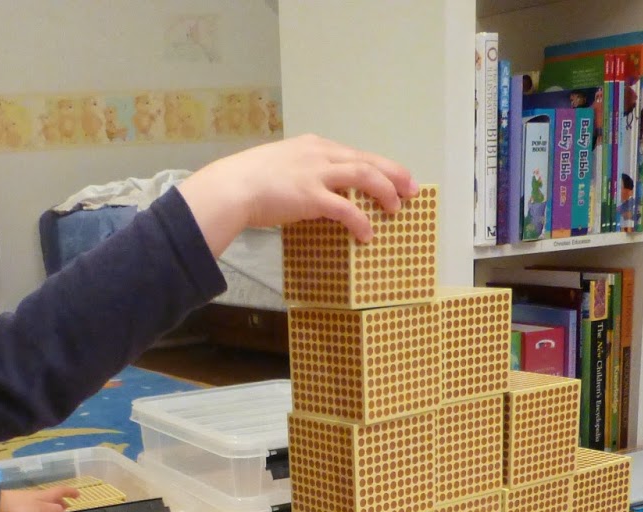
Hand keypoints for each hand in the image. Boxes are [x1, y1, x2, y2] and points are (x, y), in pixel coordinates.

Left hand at [0, 485, 77, 511]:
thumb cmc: (23, 510)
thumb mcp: (44, 511)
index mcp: (46, 495)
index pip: (61, 491)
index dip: (71, 492)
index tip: (79, 495)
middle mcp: (37, 496)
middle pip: (52, 498)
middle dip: (61, 502)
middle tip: (68, 509)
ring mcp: (25, 502)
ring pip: (42, 504)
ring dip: (50, 509)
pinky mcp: (16, 509)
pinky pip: (33, 510)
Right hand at [176, 135, 416, 254]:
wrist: (231, 187)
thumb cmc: (247, 181)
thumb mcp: (279, 167)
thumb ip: (300, 174)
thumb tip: (310, 194)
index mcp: (312, 145)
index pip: (353, 153)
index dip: (379, 165)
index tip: (394, 176)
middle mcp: (319, 153)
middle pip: (367, 160)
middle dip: (394, 174)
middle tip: (411, 189)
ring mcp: (316, 173)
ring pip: (364, 176)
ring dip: (384, 192)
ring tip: (395, 210)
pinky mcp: (311, 196)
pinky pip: (346, 208)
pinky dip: (361, 221)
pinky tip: (367, 234)